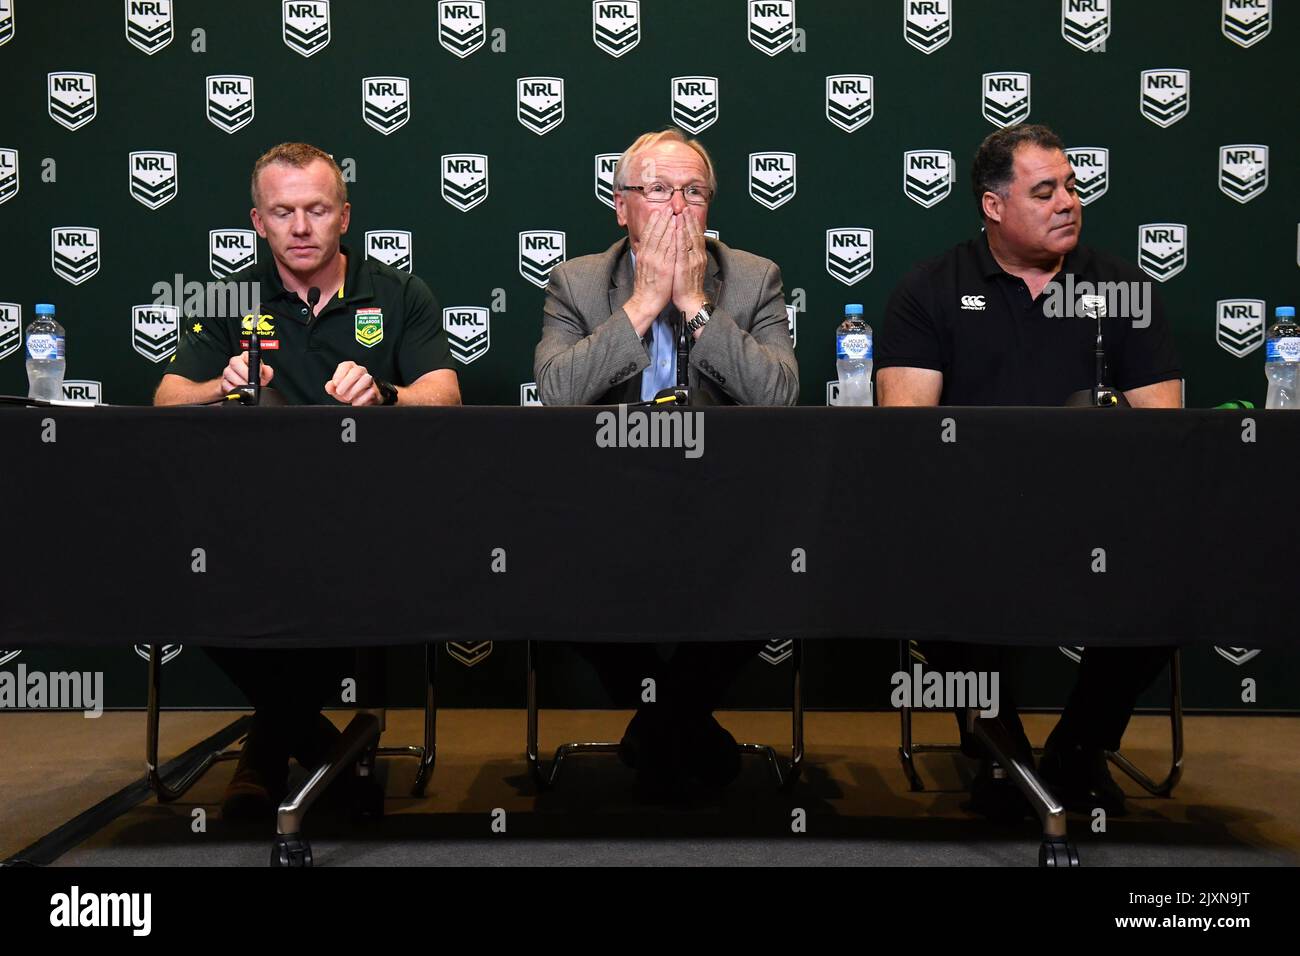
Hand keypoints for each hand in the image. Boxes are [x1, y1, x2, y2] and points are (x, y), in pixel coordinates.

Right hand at [222, 351, 272, 393]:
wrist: (244, 390)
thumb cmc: (254, 380)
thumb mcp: (264, 376)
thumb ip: (267, 372)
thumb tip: (267, 369)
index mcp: (246, 357)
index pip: (246, 355)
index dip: (252, 364)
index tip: (258, 373)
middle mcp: (235, 362)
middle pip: (235, 362)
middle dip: (245, 374)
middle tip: (252, 383)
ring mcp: (228, 371)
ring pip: (229, 373)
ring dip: (239, 383)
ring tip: (247, 388)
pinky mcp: (223, 381)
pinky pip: (225, 384)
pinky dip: (233, 389)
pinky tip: (239, 391)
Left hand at [325, 361, 380, 404]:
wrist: (360, 400)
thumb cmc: (347, 390)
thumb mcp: (336, 389)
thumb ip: (330, 387)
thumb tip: (330, 386)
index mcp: (350, 368)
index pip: (346, 366)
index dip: (339, 374)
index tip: (335, 384)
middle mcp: (361, 371)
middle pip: (357, 371)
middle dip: (347, 382)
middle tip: (340, 392)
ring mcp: (370, 380)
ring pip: (367, 379)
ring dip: (355, 389)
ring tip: (348, 398)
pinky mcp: (375, 390)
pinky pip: (371, 392)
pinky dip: (361, 399)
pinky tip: (355, 403)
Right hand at [624, 207, 675, 334]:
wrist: (645, 302)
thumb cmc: (646, 286)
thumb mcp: (644, 266)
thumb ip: (647, 254)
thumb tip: (651, 244)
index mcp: (643, 254)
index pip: (648, 234)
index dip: (653, 221)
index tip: (658, 212)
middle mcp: (648, 256)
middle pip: (655, 233)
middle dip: (662, 219)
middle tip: (667, 208)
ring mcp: (656, 261)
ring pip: (662, 239)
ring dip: (668, 225)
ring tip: (674, 214)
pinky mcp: (664, 268)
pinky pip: (669, 250)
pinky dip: (673, 239)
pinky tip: (678, 231)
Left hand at [672, 212, 707, 319]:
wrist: (690, 301)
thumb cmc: (686, 286)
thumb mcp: (688, 267)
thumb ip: (687, 255)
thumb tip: (682, 245)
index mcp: (697, 256)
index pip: (695, 235)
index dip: (692, 223)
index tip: (687, 212)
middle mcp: (697, 256)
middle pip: (694, 234)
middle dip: (689, 220)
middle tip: (685, 207)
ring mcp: (692, 260)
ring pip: (690, 238)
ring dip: (686, 224)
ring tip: (682, 212)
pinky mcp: (684, 266)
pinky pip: (682, 248)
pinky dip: (681, 237)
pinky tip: (678, 228)